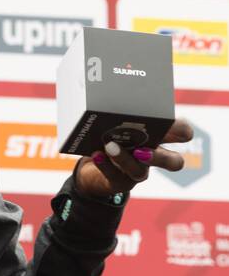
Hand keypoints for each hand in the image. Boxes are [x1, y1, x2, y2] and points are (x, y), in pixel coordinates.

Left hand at [73, 118, 194, 197]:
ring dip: (124, 158)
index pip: (182, 134)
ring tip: (110, 146)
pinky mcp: (120, 183)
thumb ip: (121, 110)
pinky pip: (114, 176)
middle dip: (160, 157)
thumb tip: (115, 93)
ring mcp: (138, 172)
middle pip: (173, 163)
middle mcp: (154, 157)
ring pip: (139, 171)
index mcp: (159, 137)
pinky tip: (97, 155)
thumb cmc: (111, 134)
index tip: (170, 122)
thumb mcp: (118, 121)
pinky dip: (105, 165)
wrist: (93, 163)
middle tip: (142, 150)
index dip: (182, 130)